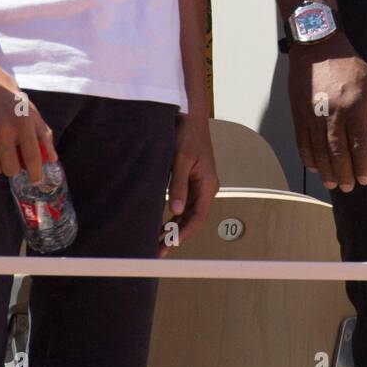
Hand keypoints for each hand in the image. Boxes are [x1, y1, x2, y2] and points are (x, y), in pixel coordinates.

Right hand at [0, 62, 56, 180]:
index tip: (36, 179)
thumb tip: (52, 158)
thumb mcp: (28, 107)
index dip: (36, 173)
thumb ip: (42, 133)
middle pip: (11, 169)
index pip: (32, 158)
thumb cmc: (6, 92)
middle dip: (15, 167)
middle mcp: (3, 131)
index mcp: (22, 122)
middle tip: (13, 156)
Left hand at [160, 113, 218, 252]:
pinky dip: (175, 215)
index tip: (171, 245)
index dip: (185, 232)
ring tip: (158, 242)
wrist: (190, 116)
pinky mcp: (191, 180)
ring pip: (188, 213)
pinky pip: (185, 203)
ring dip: (175, 227)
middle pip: (193, 218)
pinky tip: (164, 224)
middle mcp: (206, 187)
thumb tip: (176, 210)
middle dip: (177, 235)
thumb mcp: (180, 159)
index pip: (198, 216)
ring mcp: (200, 184)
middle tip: (159, 251)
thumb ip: (179, 185)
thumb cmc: (187, 134)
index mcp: (208, 184)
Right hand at [287, 30, 366, 191]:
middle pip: (337, 151)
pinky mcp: (299, 113)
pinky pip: (303, 141)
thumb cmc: (348, 65)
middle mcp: (332, 114)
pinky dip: (308, 157)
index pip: (359, 143)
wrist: (317, 48)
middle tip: (349, 187)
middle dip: (344, 172)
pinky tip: (314, 168)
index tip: (365, 179)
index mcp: (353, 106)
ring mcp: (313, 115)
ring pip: (319, 150)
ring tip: (332, 183)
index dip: (362, 164)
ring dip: (326, 170)